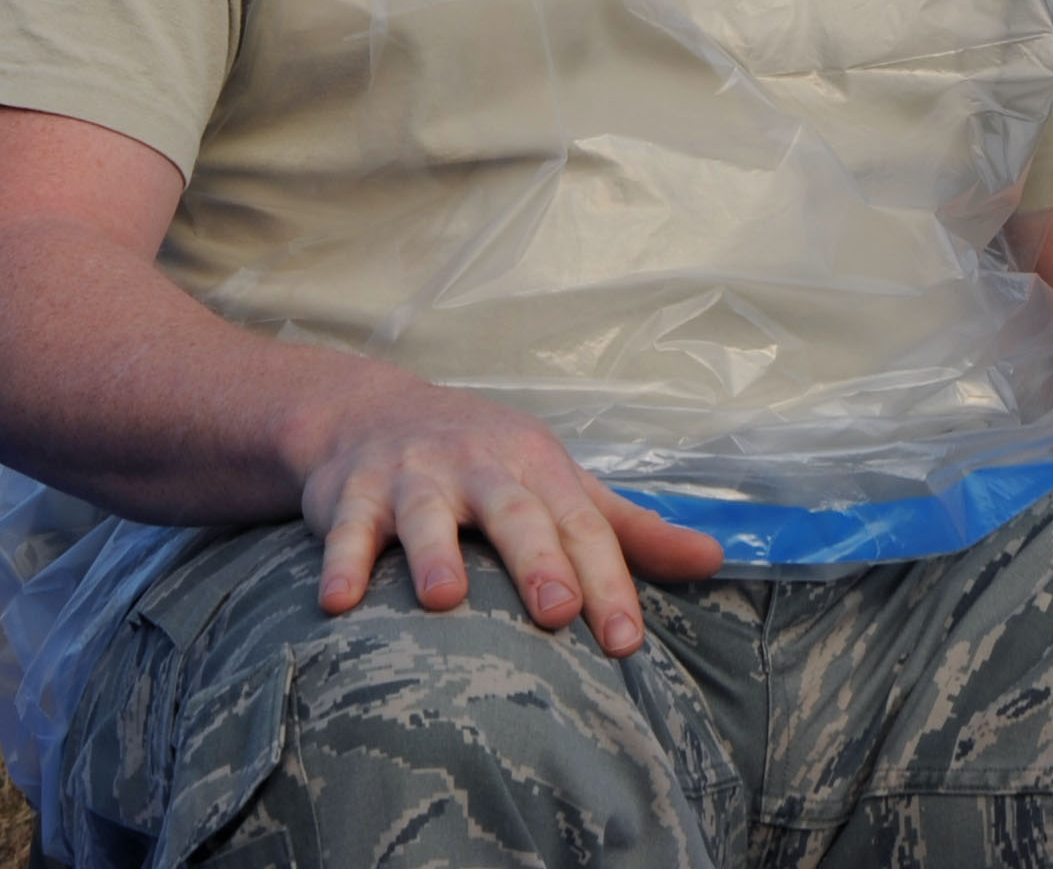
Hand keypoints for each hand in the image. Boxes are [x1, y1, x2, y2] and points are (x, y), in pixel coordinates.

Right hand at [289, 372, 723, 656]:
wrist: (373, 412)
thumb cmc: (489, 463)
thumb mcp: (561, 484)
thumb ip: (631, 529)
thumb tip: (715, 559)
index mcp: (540, 470)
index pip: (584, 527)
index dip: (609, 581)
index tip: (627, 642)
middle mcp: (481, 468)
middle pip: (516, 514)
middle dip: (537, 560)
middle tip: (558, 610)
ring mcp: (415, 477)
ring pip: (427, 515)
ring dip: (434, 553)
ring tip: (443, 600)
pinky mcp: (353, 494)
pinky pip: (345, 530)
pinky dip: (340, 561)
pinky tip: (337, 603)